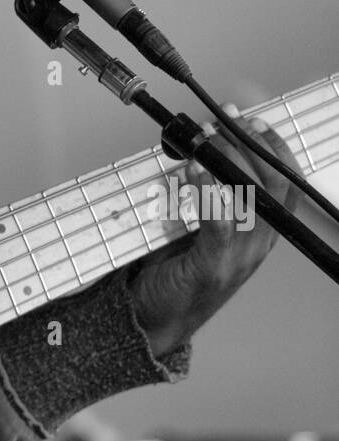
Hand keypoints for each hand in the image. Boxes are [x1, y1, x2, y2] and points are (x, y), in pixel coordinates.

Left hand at [129, 103, 300, 357]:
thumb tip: (201, 151)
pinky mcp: (212, 266)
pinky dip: (208, 191)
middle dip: (250, 145)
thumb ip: (211, 199)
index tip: (255, 122)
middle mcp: (257, 246)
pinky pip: (218, 221)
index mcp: (261, 234)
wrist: (155, 319)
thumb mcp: (204, 231)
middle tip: (224, 121)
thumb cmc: (178, 272)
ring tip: (206, 137)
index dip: (275, 149)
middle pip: (271, 185)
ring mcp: (238, 258)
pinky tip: (193, 168)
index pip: (285, 185)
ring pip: (249, 198)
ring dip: (227, 160)